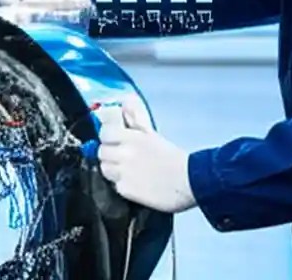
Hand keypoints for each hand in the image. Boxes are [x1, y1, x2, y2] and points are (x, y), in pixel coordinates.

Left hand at [97, 98, 196, 213]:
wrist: (189, 182)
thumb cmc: (173, 157)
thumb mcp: (152, 133)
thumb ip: (135, 117)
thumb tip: (124, 101)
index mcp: (131, 137)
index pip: (104, 132)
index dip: (108, 136)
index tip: (115, 139)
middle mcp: (123, 154)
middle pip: (101, 151)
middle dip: (109, 153)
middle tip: (122, 156)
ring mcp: (123, 173)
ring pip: (104, 168)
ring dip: (112, 169)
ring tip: (127, 170)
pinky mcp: (126, 190)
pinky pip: (114, 185)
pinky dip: (121, 184)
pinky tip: (134, 183)